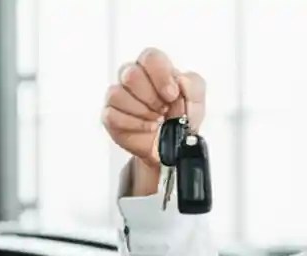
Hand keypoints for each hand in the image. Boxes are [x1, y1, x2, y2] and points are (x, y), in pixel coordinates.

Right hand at [103, 47, 206, 171]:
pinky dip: (134, 124)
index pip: (149, 57)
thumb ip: (193, 84)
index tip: (172, 94)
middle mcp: (133, 78)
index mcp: (154, 68)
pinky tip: (147, 126)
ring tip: (156, 119)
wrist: (173, 147)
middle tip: (163, 109)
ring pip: (118, 94)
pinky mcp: (110, 115)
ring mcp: (119, 95)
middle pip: (131, 74)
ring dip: (143, 111)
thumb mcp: (196, 100)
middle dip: (151, 98)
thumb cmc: (181, 118)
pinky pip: (112, 114)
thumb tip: (180, 79)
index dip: (160, 76)